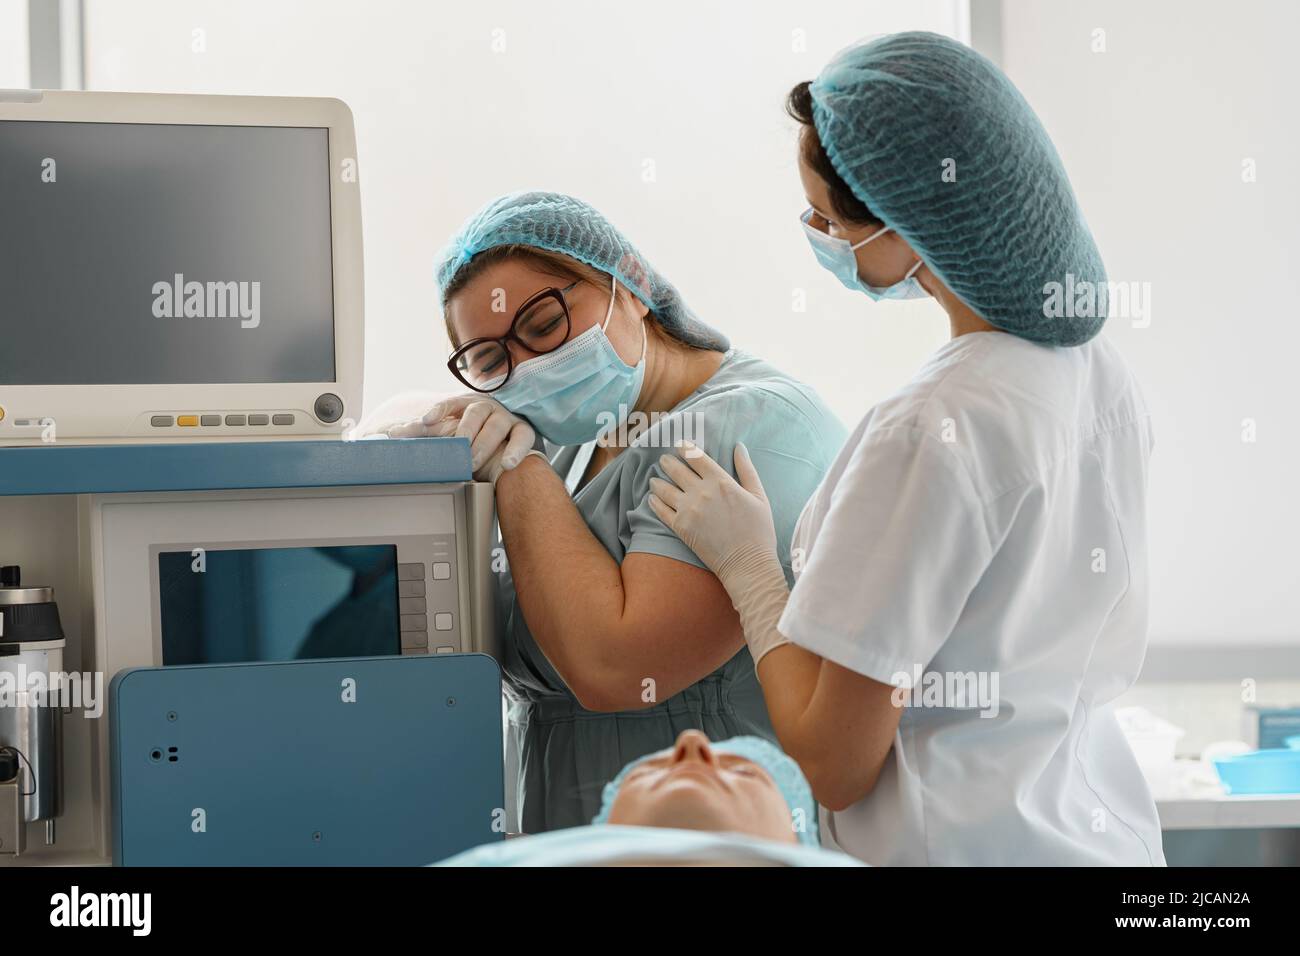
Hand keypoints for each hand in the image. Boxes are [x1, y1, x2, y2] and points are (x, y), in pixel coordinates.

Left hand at [388, 394, 536, 483]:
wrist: (506, 447)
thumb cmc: (473, 440)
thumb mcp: (451, 433)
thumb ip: (428, 433)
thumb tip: (392, 432)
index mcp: (466, 405)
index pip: (451, 404)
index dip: (439, 410)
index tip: (425, 421)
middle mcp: (487, 408)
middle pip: (475, 413)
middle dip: (465, 431)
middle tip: (456, 449)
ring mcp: (506, 419)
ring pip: (497, 426)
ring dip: (484, 444)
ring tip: (473, 462)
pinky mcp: (524, 432)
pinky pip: (522, 439)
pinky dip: (515, 451)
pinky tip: (507, 464)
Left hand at [647, 441, 778, 579]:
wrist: (747, 563)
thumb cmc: (758, 530)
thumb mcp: (759, 495)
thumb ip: (747, 469)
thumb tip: (739, 447)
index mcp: (721, 481)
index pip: (696, 457)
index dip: (685, 448)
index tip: (679, 445)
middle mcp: (701, 492)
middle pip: (676, 470)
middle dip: (668, 462)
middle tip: (664, 460)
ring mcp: (688, 510)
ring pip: (665, 489)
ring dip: (657, 481)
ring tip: (654, 479)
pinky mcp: (680, 527)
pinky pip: (661, 510)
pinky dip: (654, 501)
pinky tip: (652, 498)